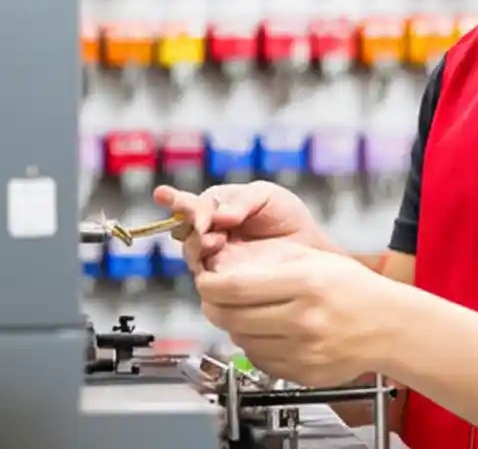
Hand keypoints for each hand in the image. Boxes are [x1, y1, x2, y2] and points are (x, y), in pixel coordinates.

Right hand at [153, 181, 339, 273]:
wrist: (312, 250)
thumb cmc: (289, 219)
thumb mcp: (268, 196)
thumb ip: (242, 200)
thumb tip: (219, 214)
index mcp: (216, 208)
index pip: (190, 204)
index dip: (176, 200)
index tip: (164, 195)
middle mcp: (211, 234)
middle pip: (184, 229)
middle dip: (188, 224)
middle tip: (201, 223)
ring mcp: (216, 259)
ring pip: (192, 253)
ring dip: (197, 244)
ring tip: (215, 239)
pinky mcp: (225, 282)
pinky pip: (208, 277)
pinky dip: (209, 267)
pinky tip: (218, 257)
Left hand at [195, 242, 401, 386]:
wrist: (389, 326)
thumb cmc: (355, 290)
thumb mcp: (315, 259)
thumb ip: (271, 260)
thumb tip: (227, 265)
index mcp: (306, 283)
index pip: (236, 288)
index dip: (210, 286)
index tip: (205, 282)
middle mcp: (304, 319)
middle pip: (232, 318)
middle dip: (214, 307)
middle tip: (214, 299)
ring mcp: (304, 351)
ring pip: (242, 341)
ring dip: (234, 327)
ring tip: (245, 314)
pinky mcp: (304, 373)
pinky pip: (261, 360)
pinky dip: (254, 346)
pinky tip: (267, 332)